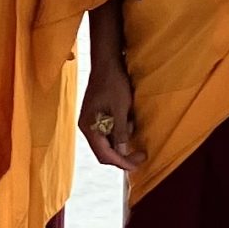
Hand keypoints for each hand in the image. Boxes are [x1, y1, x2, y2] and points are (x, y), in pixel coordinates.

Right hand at [79, 51, 142, 171]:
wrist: (106, 63)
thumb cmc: (113, 83)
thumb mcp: (120, 109)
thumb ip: (120, 132)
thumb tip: (122, 152)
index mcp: (89, 127)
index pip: (104, 154)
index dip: (121, 162)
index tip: (137, 164)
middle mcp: (87, 127)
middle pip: (104, 152)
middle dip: (123, 155)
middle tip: (141, 155)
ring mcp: (91, 122)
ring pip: (107, 142)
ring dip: (122, 139)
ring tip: (132, 122)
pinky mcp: (96, 117)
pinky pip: (108, 132)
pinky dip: (120, 131)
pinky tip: (128, 118)